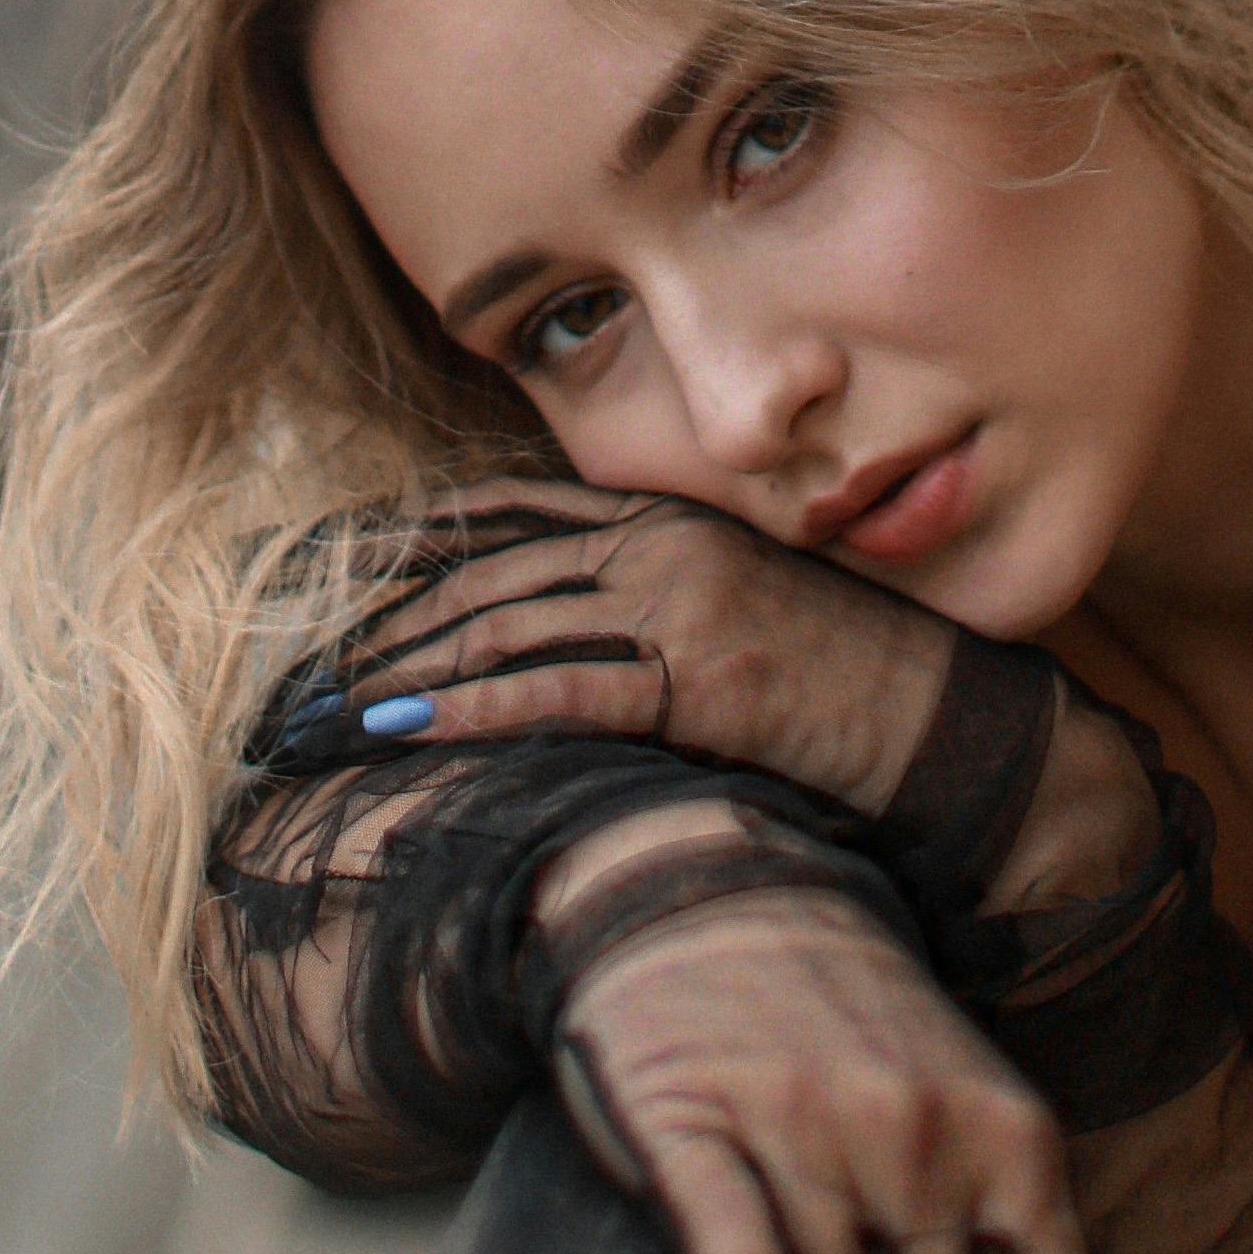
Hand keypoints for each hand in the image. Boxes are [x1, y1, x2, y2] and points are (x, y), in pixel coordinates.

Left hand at [326, 486, 1046, 890]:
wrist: (949, 729)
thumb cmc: (840, 690)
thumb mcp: (730, 623)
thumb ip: (640, 616)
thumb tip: (540, 651)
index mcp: (663, 519)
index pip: (504, 518)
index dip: (411, 555)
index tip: (333, 592)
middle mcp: (662, 542)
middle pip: (486, 575)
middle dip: (385, 627)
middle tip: (302, 677)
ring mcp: (682, 602)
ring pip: (508, 626)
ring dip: (405, 677)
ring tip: (327, 716)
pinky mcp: (702, 673)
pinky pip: (562, 687)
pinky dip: (473, 711)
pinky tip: (406, 734)